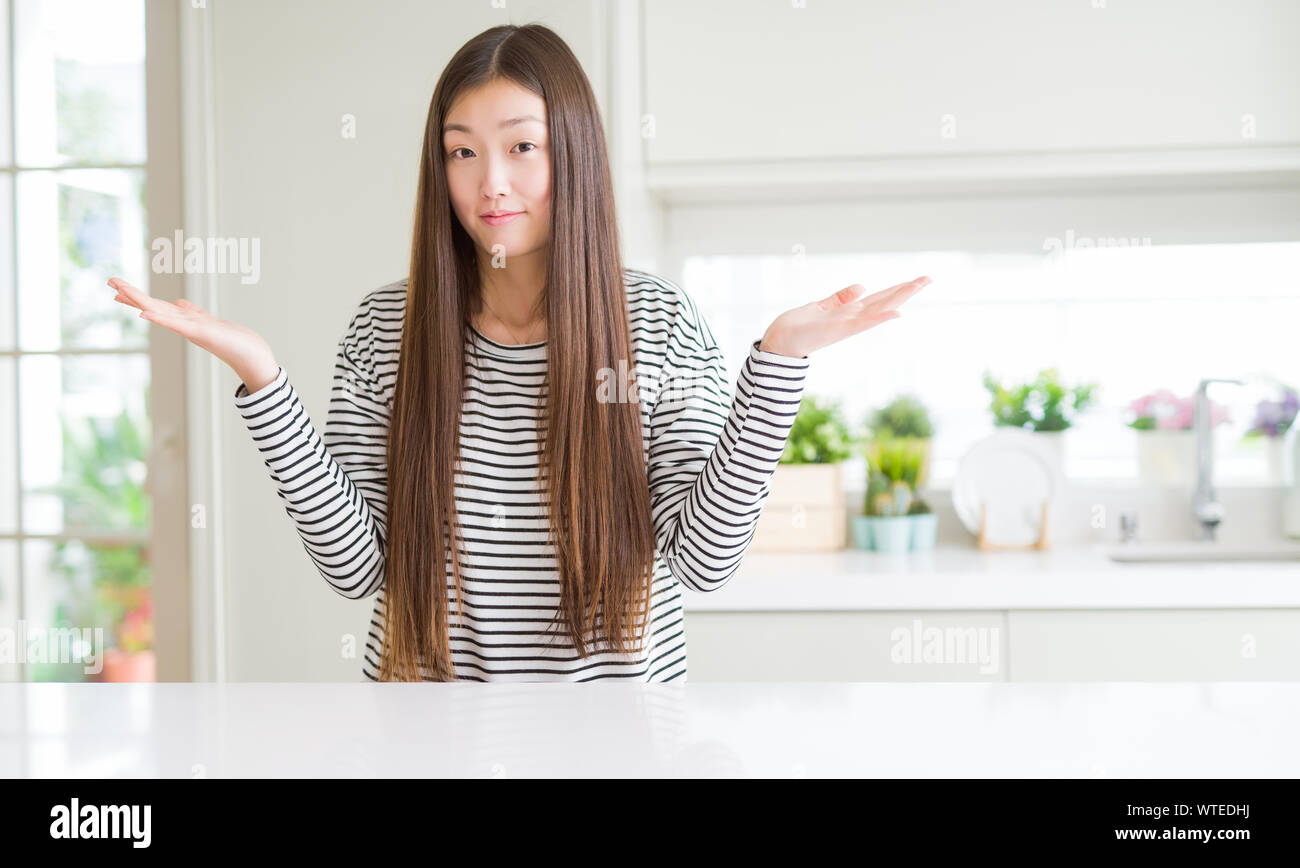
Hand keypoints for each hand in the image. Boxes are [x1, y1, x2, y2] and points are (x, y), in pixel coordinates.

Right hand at [108, 277, 280, 392]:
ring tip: (120, 292)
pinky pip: (177, 325)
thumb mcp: (210, 321)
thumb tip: (179, 303)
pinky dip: (161, 319)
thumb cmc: (232, 340)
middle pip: (153, 306)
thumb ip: (193, 313)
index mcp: (184, 320)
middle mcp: (184, 325)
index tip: (117, 287)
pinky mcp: (202, 333)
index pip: (156, 305)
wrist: (251, 355)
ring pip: (161, 313)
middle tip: (110, 282)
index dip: (137, 296)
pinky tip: (144, 314)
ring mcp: (191, 329)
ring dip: (140, 302)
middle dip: (132, 295)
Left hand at [759, 276, 930, 357]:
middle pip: (884, 301)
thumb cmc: (795, 328)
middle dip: (906, 291)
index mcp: (848, 313)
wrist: (778, 343)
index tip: (918, 279)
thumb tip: (862, 286)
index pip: (878, 298)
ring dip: (898, 298)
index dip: (898, 288)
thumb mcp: (820, 307)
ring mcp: (846, 325)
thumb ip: (840, 298)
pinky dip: (879, 318)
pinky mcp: (837, 330)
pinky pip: (862, 323)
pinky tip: (896, 312)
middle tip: (929, 278)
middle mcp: (852, 319)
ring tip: (918, 286)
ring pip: (878, 309)